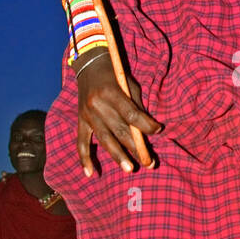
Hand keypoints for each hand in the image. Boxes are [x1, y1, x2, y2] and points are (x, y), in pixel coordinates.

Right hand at [74, 52, 162, 174]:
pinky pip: (82, 142)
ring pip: (104, 139)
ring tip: (129, 169)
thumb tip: (148, 129)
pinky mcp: (80, 120)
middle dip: (136, 148)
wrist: (88, 65)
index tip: (158, 131)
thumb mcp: (129, 83)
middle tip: (149, 163)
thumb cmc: (114, 74)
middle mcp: (97, 105)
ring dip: (118, 156)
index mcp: (111, 93)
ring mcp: (87, 115)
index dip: (146, 125)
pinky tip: (90, 173)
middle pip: (119, 131)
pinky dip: (85, 158)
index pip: (131, 115)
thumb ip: (136, 106)